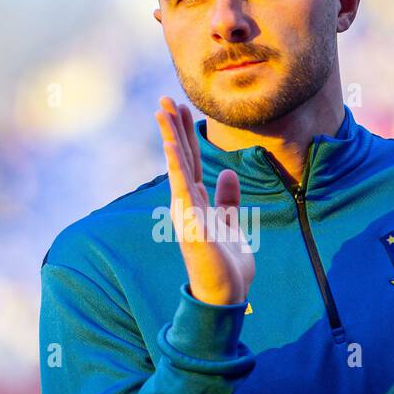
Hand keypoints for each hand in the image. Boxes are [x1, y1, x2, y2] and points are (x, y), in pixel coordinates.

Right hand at [154, 97, 255, 305]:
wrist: (226, 295)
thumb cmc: (227, 266)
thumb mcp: (231, 224)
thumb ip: (227, 199)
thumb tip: (227, 173)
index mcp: (197, 203)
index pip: (191, 161)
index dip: (187, 135)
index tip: (184, 109)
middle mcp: (187, 203)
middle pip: (181, 157)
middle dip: (174, 127)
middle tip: (165, 99)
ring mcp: (186, 212)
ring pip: (177, 166)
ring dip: (170, 137)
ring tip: (163, 110)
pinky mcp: (189, 222)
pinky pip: (182, 188)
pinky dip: (176, 165)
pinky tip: (171, 144)